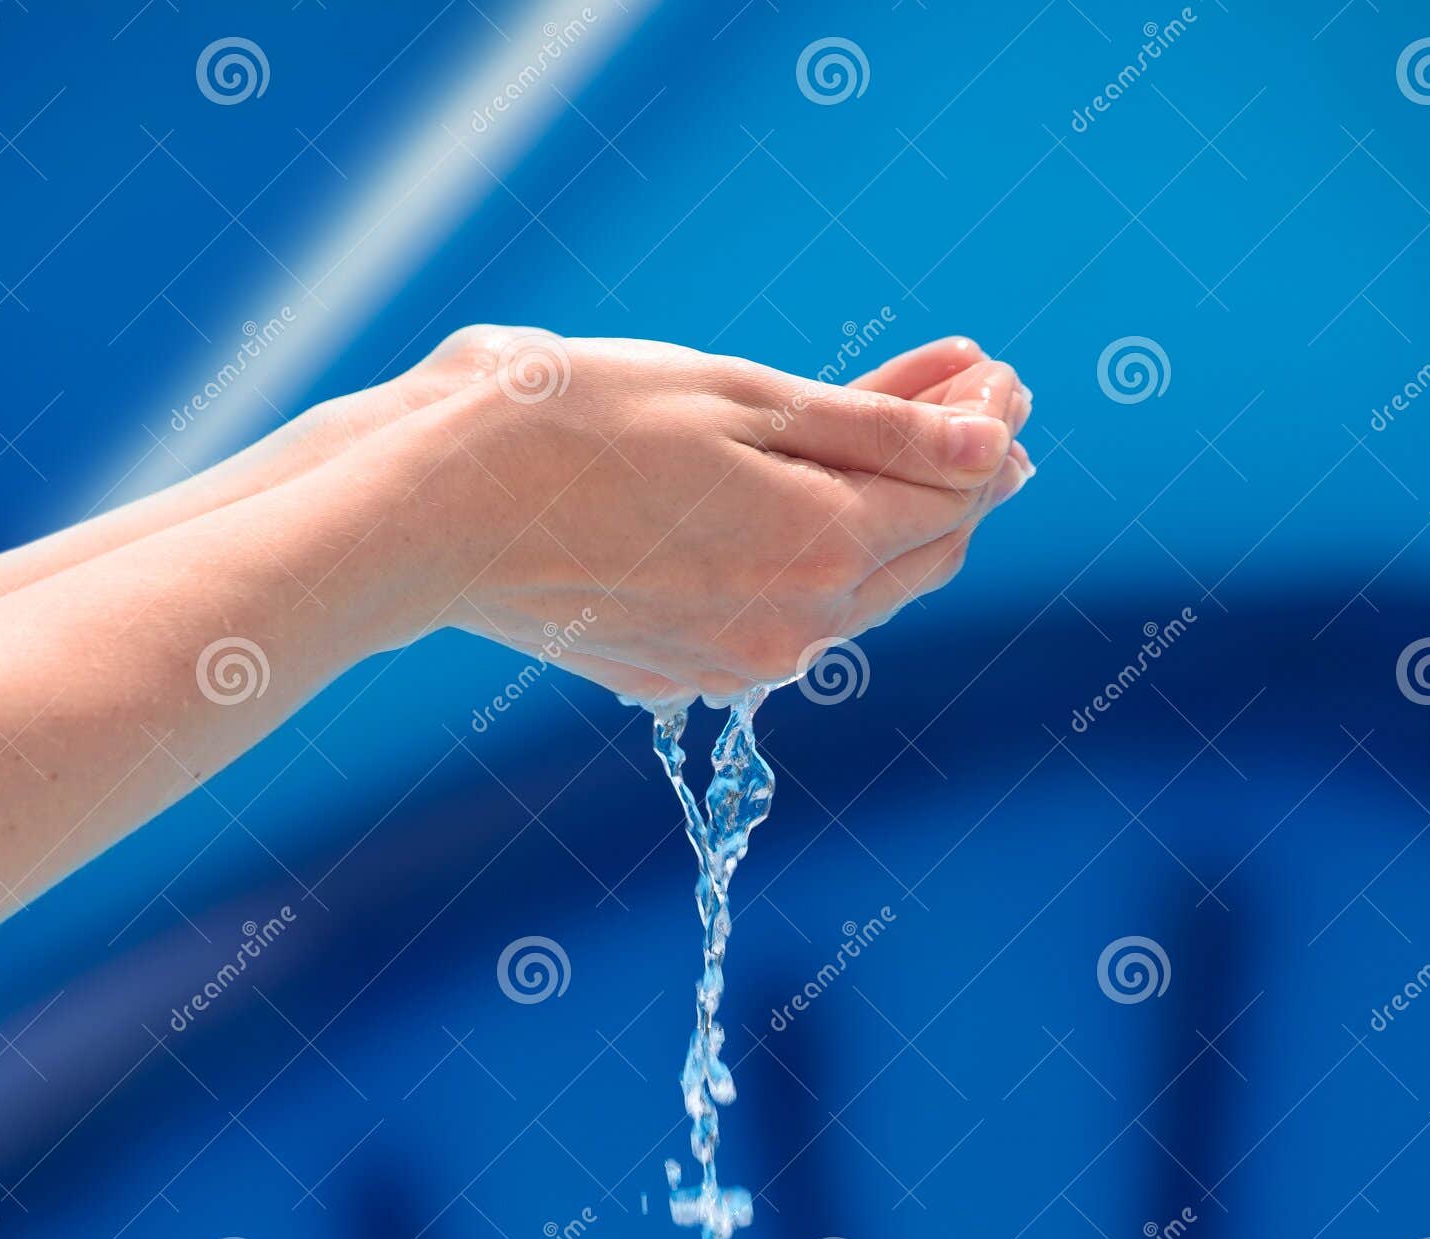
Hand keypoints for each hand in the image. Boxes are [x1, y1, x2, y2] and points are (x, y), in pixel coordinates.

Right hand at [335, 330, 1032, 707]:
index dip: (987, 432)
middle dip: (952, 476)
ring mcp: (737, 663)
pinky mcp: (681, 672)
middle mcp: (795, 629)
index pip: (955, 496)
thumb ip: (880, 431)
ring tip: (889, 430)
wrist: (434, 509)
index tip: (992, 374)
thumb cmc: (579, 424)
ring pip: (853, 591)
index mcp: (822, 549)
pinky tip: (791, 496)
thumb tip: (994, 448)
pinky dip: (807, 554)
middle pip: (918, 555)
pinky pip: (780, 615)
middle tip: (967, 397)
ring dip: (884, 514)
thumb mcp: (745, 399)